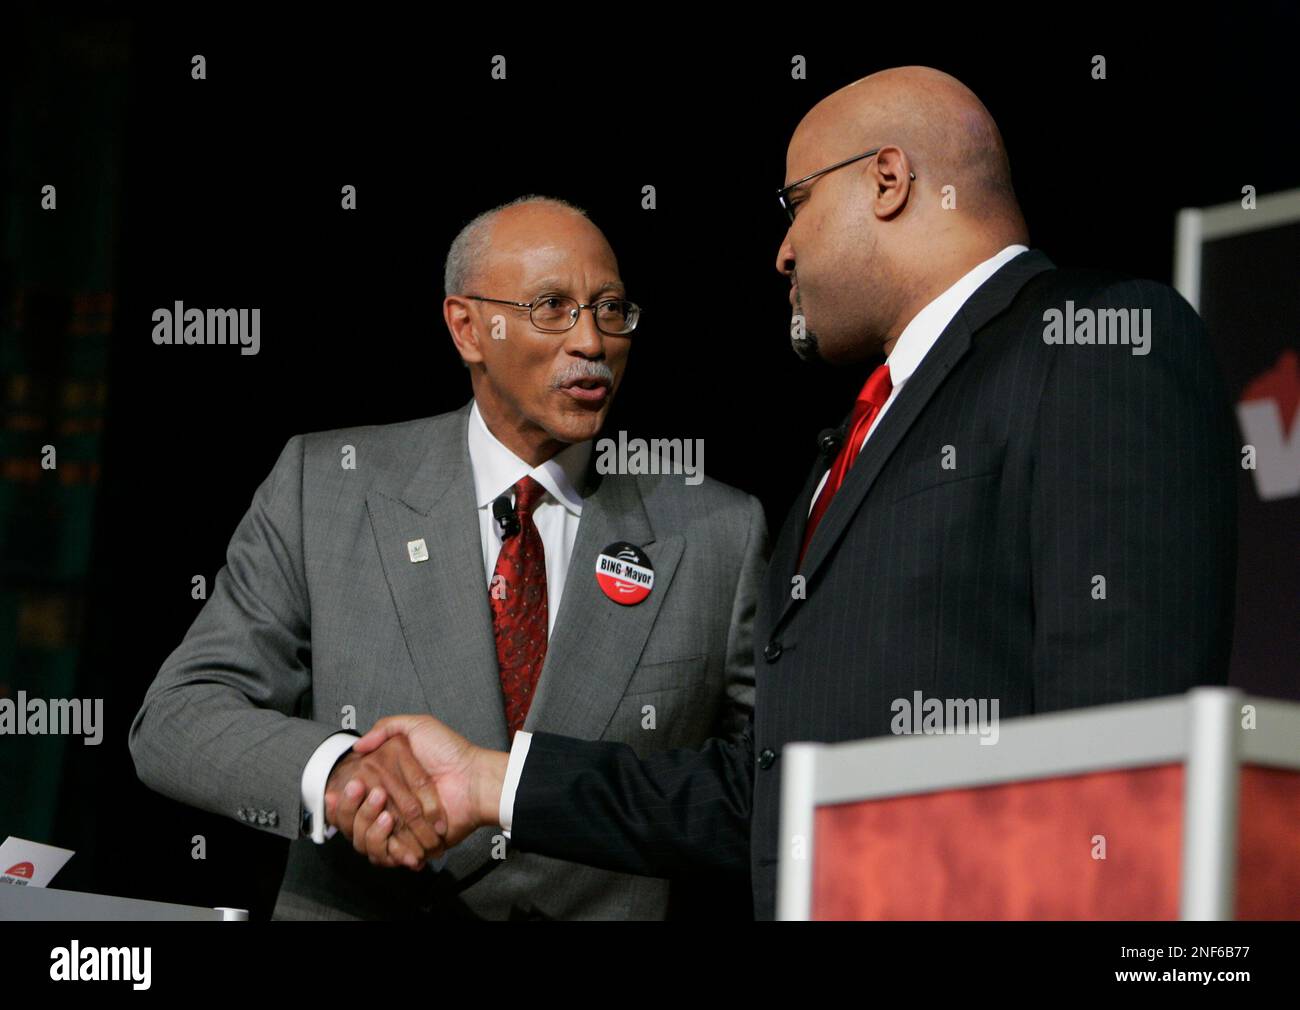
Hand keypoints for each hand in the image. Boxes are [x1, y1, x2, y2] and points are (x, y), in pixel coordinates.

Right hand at [324, 735, 445, 869]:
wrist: (474, 779)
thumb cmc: (450, 752)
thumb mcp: (418, 726)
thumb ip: (387, 728)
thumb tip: (358, 744)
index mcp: (386, 781)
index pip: (354, 796)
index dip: (344, 797)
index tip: (339, 791)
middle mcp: (389, 805)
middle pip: (356, 819)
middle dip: (360, 811)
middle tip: (375, 797)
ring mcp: (399, 826)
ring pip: (367, 839)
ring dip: (374, 830)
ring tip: (388, 816)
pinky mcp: (412, 843)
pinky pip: (389, 854)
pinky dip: (391, 848)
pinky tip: (392, 831)